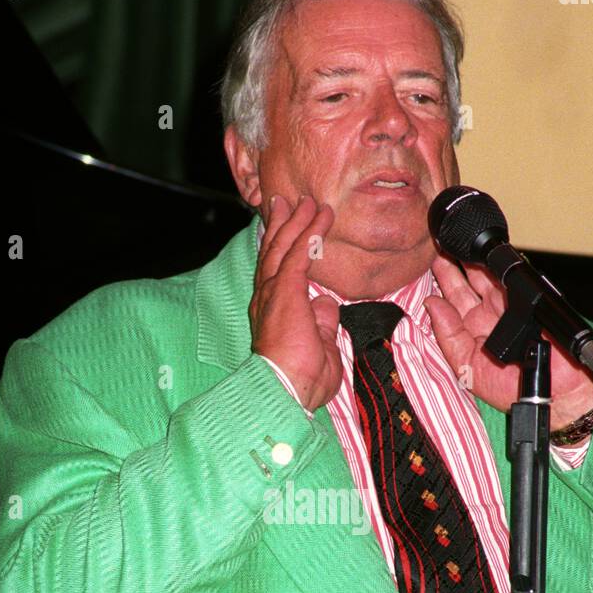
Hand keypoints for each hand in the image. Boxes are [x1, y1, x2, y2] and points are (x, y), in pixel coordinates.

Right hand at [250, 194, 342, 412]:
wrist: (287, 391)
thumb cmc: (301, 381)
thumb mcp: (319, 346)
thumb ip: (321, 322)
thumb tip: (326, 304)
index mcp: (272, 312)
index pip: (275, 272)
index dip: (283, 248)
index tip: (291, 227)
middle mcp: (266, 299)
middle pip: (272, 252)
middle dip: (282, 225)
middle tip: (288, 202)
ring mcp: (273, 295)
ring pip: (283, 247)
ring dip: (298, 222)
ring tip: (309, 202)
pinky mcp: (285, 292)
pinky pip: (298, 254)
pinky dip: (310, 233)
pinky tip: (320, 217)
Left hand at [423, 252, 592, 429]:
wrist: (552, 391)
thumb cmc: (511, 388)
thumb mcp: (467, 367)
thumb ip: (448, 336)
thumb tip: (430, 305)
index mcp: (471, 332)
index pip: (450, 302)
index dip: (439, 284)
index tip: (425, 264)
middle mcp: (488, 315)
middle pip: (466, 283)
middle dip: (452, 265)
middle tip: (437, 246)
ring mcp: (508, 305)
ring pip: (486, 277)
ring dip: (471, 261)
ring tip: (454, 245)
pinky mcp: (527, 299)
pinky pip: (509, 279)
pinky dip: (496, 268)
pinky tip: (481, 256)